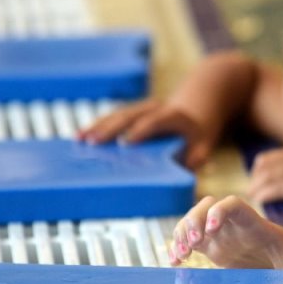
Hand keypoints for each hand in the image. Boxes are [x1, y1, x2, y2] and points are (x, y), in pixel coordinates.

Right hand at [77, 99, 217, 168]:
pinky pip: (112, 118)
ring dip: (97, 126)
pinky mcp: (132, 111)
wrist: (197, 108)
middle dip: (110, 129)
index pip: (156, 120)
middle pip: (130, 115)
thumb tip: (180, 176)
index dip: (141, 131)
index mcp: (175, 115)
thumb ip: (194, 159)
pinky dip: (96, 126)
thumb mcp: (204, 145)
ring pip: (117, 115)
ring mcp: (142, 107)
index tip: (125, 144)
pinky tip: (79, 137)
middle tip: (92, 143)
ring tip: (78, 140)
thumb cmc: (198, 134)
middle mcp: (156, 107)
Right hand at [169, 195, 282, 269]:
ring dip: (181, 234)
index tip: (211, 231)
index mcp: (254, 224)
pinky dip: (178, 247)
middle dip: (193, 222)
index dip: (218, 211)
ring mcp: (221, 234)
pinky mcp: (213, 247)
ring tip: (180, 258)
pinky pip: (189, 240)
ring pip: (193, 220)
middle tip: (191, 247)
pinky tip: (174, 263)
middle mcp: (234, 225)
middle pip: (205, 206)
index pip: (233, 204)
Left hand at [248, 145, 282, 205]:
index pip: (270, 158)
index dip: (256, 172)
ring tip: (254, 198)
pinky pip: (280, 187)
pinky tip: (260, 200)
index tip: (252, 185)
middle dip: (255, 181)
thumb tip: (259, 171)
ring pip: (272, 176)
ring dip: (257, 188)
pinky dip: (266, 194)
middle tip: (250, 194)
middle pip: (268, 167)